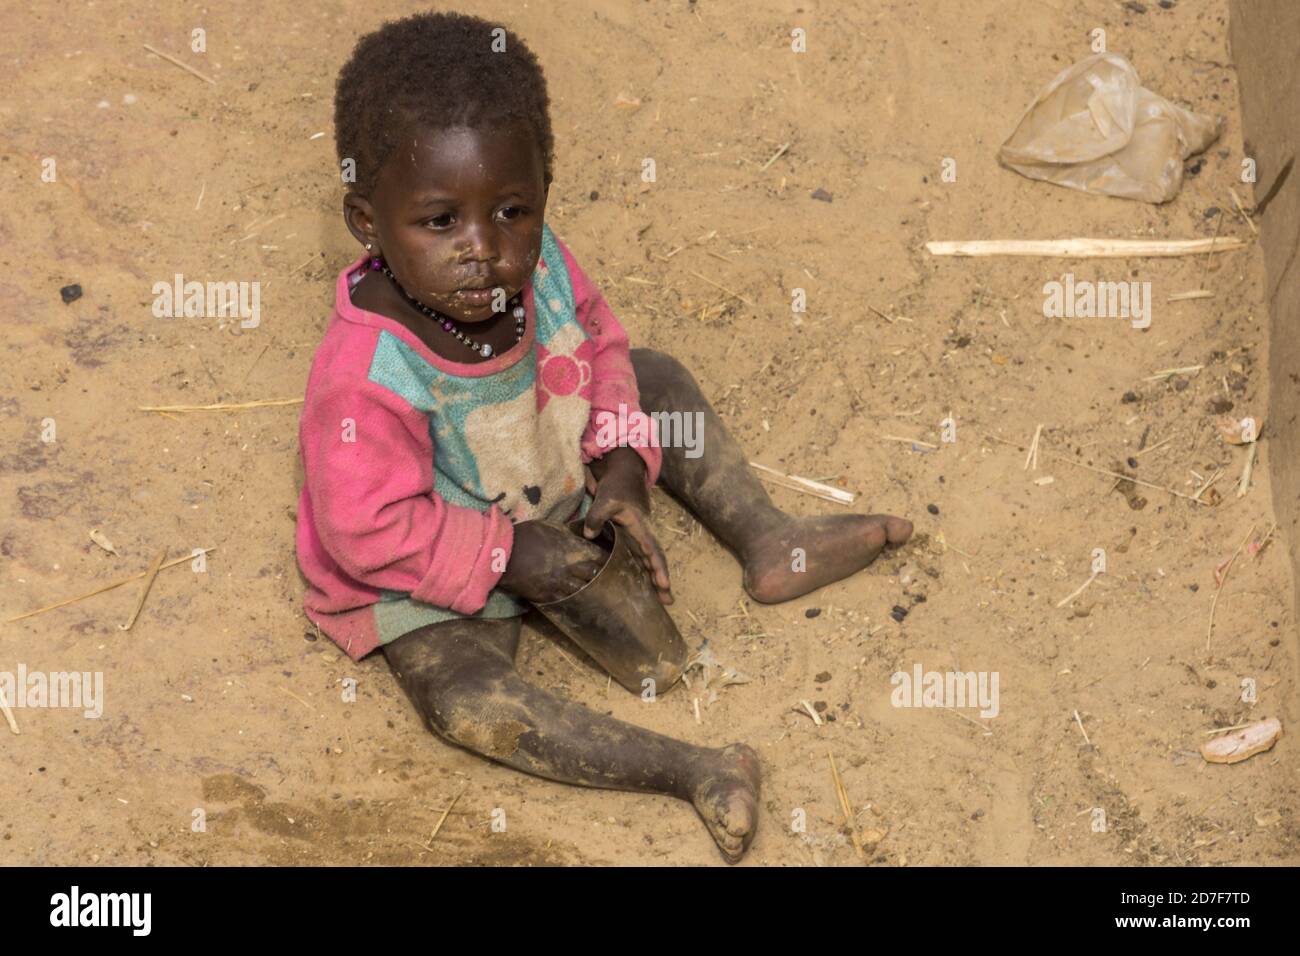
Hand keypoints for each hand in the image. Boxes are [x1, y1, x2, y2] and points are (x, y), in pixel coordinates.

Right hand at [497, 519, 607, 603]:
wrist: (503, 554)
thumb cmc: (526, 535)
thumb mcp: (551, 527)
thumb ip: (568, 535)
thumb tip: (578, 537)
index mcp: (572, 548)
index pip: (599, 557)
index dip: (607, 560)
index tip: (612, 562)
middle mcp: (570, 567)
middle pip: (595, 576)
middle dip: (602, 577)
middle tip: (610, 580)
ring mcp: (559, 583)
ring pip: (583, 591)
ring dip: (589, 592)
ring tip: (598, 594)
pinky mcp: (548, 595)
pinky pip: (566, 600)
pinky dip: (572, 600)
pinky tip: (578, 601)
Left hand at [582, 447, 672, 603]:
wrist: (623, 477)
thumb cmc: (617, 487)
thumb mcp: (607, 498)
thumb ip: (597, 516)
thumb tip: (589, 535)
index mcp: (640, 528)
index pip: (652, 550)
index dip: (657, 567)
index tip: (663, 583)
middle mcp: (642, 537)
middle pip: (654, 561)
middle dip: (661, 580)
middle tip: (668, 601)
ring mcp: (636, 540)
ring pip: (647, 563)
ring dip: (653, 581)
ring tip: (662, 601)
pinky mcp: (629, 541)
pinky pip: (637, 560)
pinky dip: (641, 574)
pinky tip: (641, 588)